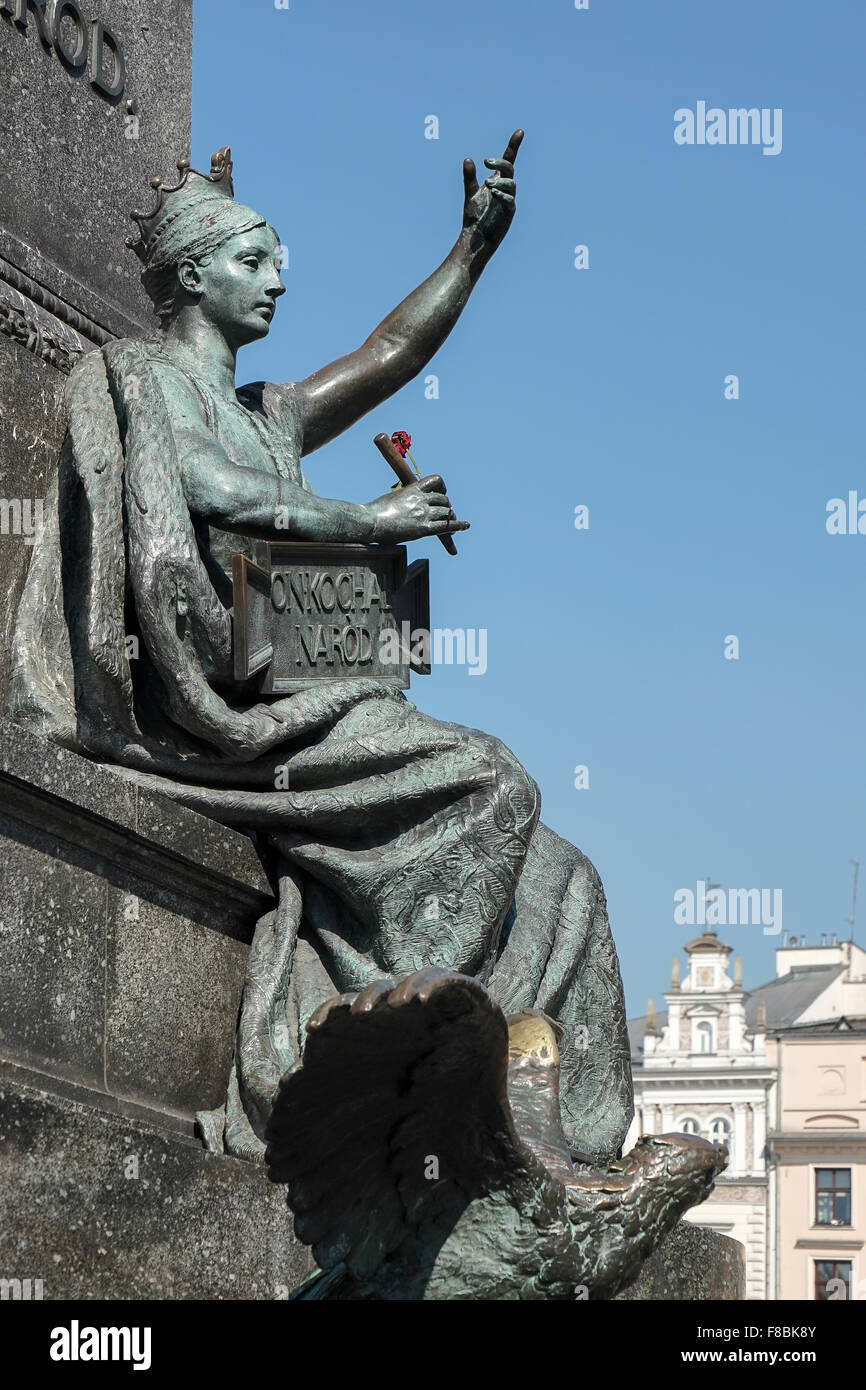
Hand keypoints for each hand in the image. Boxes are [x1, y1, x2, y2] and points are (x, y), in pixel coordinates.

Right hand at [364, 475, 468, 544]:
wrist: (369, 521)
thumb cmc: (374, 512)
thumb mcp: (391, 499)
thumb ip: (402, 500)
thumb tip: (400, 506)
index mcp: (412, 489)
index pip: (435, 481)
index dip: (442, 487)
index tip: (442, 494)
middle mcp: (421, 499)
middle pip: (444, 499)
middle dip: (447, 506)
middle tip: (447, 513)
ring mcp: (423, 513)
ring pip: (447, 512)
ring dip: (451, 517)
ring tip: (455, 524)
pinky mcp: (424, 528)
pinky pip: (447, 526)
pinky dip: (459, 525)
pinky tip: (465, 526)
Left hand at [462, 129, 522, 259]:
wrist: (476, 238)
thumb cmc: (475, 216)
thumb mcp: (470, 193)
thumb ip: (470, 178)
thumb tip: (468, 159)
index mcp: (497, 181)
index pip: (508, 160)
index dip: (514, 146)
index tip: (520, 132)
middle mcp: (505, 188)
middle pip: (509, 169)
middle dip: (500, 163)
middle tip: (485, 161)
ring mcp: (509, 200)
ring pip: (511, 184)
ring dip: (500, 181)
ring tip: (488, 184)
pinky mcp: (509, 213)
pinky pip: (510, 200)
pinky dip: (503, 195)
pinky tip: (494, 194)